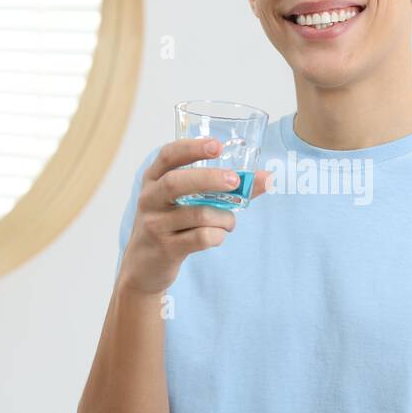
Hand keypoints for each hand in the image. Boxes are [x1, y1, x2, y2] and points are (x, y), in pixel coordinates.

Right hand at [116, 137, 270, 295]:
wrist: (144, 267)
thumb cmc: (172, 225)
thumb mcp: (185, 201)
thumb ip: (223, 187)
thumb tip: (267, 178)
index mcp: (154, 179)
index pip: (168, 155)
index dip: (192, 148)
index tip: (217, 146)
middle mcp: (150, 199)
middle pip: (176, 183)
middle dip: (209, 179)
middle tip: (235, 180)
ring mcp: (155, 225)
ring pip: (198, 214)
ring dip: (224, 217)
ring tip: (229, 222)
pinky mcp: (166, 248)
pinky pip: (201, 238)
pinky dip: (218, 235)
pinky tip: (218, 235)